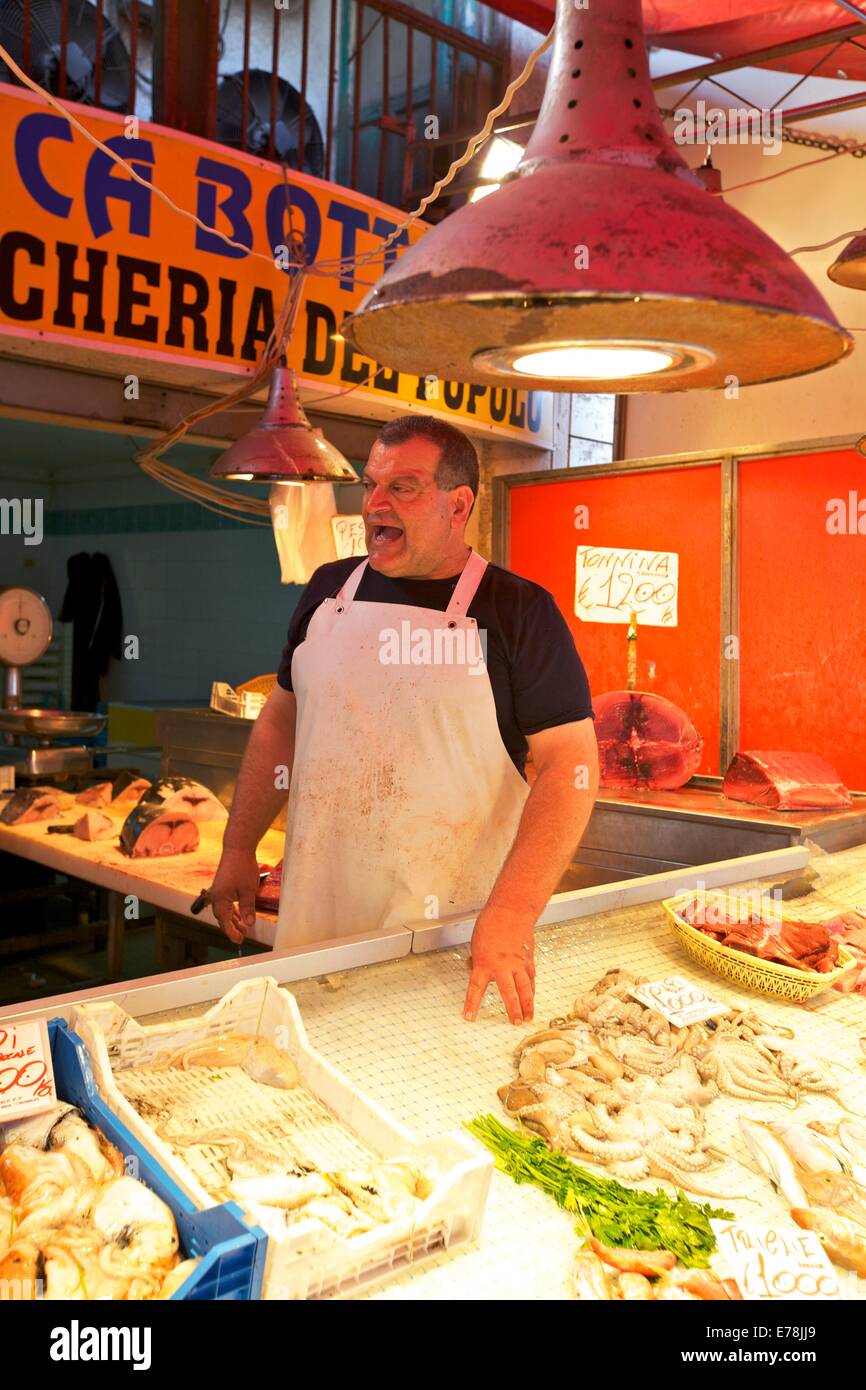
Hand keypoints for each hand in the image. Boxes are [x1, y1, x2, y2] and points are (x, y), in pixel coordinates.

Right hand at [208, 847, 259, 944]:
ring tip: (243, 928)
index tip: (239, 941)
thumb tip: (249, 924)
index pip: (224, 922)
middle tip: (243, 937)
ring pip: (225, 911)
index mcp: (220, 900)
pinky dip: (233, 910)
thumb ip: (248, 909)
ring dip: (233, 920)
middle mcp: (216, 897)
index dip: (232, 933)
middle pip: (223, 918)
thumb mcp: (249, 891)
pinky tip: (240, 914)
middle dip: (232, 928)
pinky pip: (226, 903)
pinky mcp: (222, 886)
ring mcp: (218, 891)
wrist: (237, 848)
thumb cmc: (243, 868)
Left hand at [463, 907, 534, 1024]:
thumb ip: (479, 962)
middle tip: (515, 1023)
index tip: (469, 1017)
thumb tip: (477, 971)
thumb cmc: (491, 924)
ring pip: (526, 988)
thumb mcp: (477, 945)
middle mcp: (503, 967)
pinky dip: (532, 989)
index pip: (476, 988)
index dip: (472, 1004)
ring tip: (529, 1017)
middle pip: (510, 993)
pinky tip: (532, 997)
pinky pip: (531, 978)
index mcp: (484, 963)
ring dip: (528, 1004)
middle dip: (513, 1009)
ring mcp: (518, 964)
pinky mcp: (528, 960)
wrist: (511, 911)